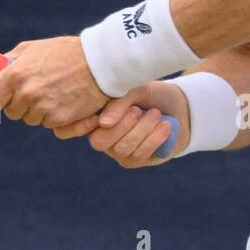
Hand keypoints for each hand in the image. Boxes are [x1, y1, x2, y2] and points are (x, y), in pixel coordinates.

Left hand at [0, 35, 107, 128]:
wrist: (99, 62)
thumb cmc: (65, 52)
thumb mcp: (33, 48)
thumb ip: (11, 60)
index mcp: (15, 74)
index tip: (3, 98)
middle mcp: (26, 93)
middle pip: (12, 112)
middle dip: (20, 105)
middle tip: (36, 92)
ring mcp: (42, 108)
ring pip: (30, 119)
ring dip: (38, 111)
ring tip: (54, 93)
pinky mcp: (58, 119)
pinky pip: (48, 124)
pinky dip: (54, 116)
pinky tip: (64, 100)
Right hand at [53, 81, 189, 167]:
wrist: (179, 106)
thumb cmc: (150, 94)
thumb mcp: (135, 89)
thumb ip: (118, 101)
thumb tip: (103, 123)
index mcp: (93, 115)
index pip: (70, 129)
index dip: (79, 126)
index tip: (99, 115)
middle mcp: (101, 135)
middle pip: (99, 142)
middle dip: (122, 126)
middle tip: (138, 110)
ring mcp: (117, 151)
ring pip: (123, 149)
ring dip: (143, 130)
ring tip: (156, 114)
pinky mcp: (136, 161)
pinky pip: (139, 155)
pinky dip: (154, 139)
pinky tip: (165, 125)